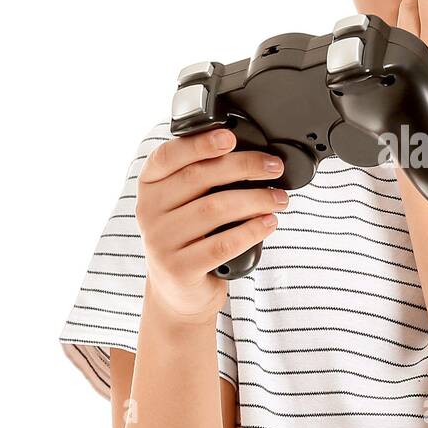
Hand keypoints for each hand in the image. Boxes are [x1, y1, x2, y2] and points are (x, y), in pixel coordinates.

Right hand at [135, 127, 288, 322]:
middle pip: (200, 178)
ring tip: (279, 198)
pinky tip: (269, 223)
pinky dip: (251, 231)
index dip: (200, 143)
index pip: (169, 156)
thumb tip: (252, 155)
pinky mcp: (179, 269)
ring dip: (255, 199)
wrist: (179, 291)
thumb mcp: (185, 203)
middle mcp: (148, 211)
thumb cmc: (189, 237)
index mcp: (150, 186)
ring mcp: (161, 241)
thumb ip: (203, 177)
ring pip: (215, 209)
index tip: (230, 137)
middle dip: (244, 167)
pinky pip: (223, 244)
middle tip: (274, 167)